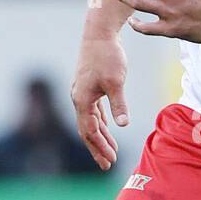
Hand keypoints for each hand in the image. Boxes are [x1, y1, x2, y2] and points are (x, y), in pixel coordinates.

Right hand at [70, 36, 128, 170]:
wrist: (99, 34)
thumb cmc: (108, 56)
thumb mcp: (116, 81)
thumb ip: (118, 104)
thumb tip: (122, 125)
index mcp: (82, 100)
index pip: (90, 131)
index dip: (101, 147)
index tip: (112, 160)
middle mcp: (78, 98)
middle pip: (87, 130)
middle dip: (98, 148)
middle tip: (108, 165)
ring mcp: (82, 93)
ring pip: (90, 121)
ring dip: (101, 137)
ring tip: (112, 151)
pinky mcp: (89, 87)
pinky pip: (94, 111)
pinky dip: (101, 122)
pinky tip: (109, 128)